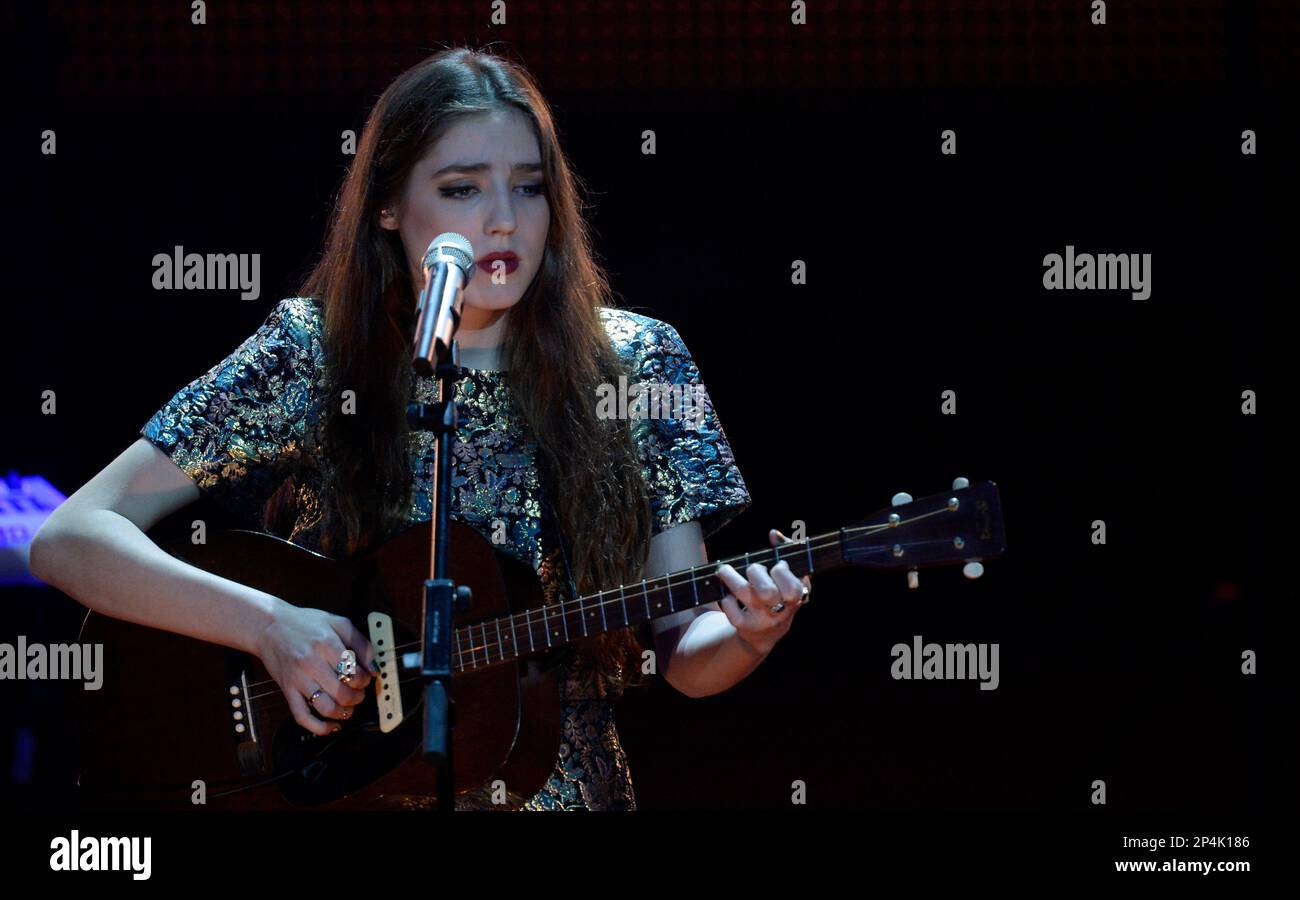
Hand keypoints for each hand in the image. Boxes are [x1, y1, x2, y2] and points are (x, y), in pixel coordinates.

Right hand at [255, 603, 378, 735]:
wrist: (269, 626)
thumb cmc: (305, 623)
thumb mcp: (337, 623)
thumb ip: (361, 643)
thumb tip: (375, 667)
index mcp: (326, 645)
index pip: (354, 673)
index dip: (365, 680)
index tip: (365, 678)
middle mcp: (311, 663)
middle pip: (343, 693)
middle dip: (358, 698)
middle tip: (359, 693)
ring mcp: (298, 679)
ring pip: (326, 708)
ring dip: (344, 713)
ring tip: (348, 707)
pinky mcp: (287, 690)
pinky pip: (302, 717)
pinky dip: (320, 727)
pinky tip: (332, 726)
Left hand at [715, 529, 811, 657]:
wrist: (765, 634)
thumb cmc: (779, 595)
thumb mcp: (790, 578)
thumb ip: (786, 551)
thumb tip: (775, 534)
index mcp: (797, 597)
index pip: (793, 588)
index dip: (783, 573)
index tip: (777, 565)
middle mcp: (780, 611)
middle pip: (767, 592)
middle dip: (756, 573)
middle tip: (752, 568)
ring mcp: (762, 620)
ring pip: (745, 595)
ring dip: (731, 577)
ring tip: (723, 570)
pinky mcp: (745, 626)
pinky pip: (732, 610)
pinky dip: (726, 599)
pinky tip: (727, 594)